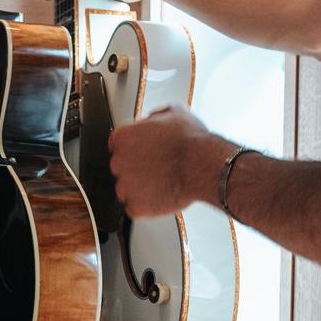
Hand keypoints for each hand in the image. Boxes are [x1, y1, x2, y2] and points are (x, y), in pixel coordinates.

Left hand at [109, 106, 231, 218]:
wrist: (202, 165)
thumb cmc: (190, 140)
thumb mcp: (173, 112)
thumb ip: (154, 116)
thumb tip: (148, 120)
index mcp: (123, 138)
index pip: (118, 144)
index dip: (134, 148)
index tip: (145, 152)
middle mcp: (118, 162)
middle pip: (121, 167)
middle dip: (137, 168)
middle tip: (158, 167)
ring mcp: (125, 186)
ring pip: (127, 189)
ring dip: (140, 187)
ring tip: (162, 182)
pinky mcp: (136, 206)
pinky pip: (136, 207)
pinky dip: (147, 205)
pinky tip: (162, 195)